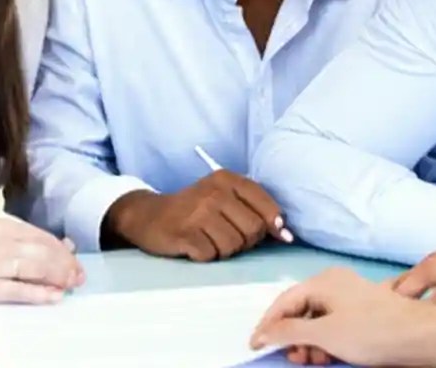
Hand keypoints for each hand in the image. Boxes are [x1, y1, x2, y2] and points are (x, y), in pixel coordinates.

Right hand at [0, 217, 82, 303]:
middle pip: (47, 253)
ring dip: (60, 278)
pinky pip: (21, 291)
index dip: (63, 251)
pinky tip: (54, 297)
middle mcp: (4, 243)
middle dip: (67, 265)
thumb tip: (50, 245)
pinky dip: (41, 294)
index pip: (44, 238)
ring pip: (39, 270)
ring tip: (71, 285)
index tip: (74, 260)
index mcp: (4, 227)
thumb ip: (16, 238)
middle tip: (78, 276)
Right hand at [104, 170, 292, 260]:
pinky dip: (206, 256)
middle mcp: (214, 192)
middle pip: (254, 229)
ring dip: (225, 250)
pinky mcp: (185, 233)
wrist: (148, 215)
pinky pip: (211, 255)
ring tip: (209, 240)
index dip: (273, 225)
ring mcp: (198, 212)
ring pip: (234, 245)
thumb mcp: (223, 197)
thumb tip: (286, 234)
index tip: (274, 234)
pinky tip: (196, 246)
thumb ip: (255, 210)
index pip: (267, 205)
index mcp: (228, 179)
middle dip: (246, 240)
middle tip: (227, 236)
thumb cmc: (194, 209)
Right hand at [250, 268, 435, 367]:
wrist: (420, 336)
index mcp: (323, 281)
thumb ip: (289, 332)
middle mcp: (335, 284)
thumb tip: (264, 332)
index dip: (267, 324)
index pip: (284, 301)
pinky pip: (333, 325)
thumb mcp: (324, 334)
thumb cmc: (371, 331)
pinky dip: (325, 342)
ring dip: (309, 342)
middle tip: (293, 358)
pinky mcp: (363, 312)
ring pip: (316, 320)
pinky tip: (329, 356)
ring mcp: (350, 298)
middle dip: (292, 336)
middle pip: (300, 310)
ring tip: (313, 360)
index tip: (255, 346)